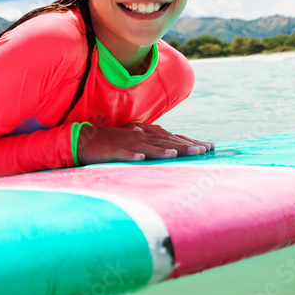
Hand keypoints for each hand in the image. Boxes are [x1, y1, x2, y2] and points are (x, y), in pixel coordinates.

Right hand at [76, 123, 214, 165]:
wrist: (85, 139)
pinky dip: (132, 155)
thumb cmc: (113, 143)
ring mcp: (127, 143)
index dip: (190, 142)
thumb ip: (153, 145)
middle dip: (184, 146)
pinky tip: (141, 158)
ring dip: (162, 150)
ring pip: (148, 147)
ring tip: (177, 154)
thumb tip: (172, 149)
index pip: (173, 138)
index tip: (209, 147)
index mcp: (147, 135)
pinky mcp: (113, 151)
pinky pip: (124, 154)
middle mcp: (141, 137)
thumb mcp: (136, 143)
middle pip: (165, 141)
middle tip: (203, 150)